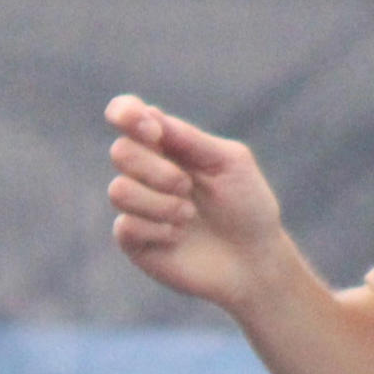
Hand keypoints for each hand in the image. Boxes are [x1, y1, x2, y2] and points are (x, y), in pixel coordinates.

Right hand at [104, 93, 293, 311]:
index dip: (126, 114)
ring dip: (159, 203)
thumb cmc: (247, 205)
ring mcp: (136, 206)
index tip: (153, 132)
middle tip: (186, 186)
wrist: (255, 259)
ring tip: (187, 215)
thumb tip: (150, 114)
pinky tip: (178, 237)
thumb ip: (190, 139)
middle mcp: (145, 172)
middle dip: (156, 170)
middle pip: (120, 152)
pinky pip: (125, 225)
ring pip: (118, 190)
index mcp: (167, 145)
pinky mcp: (133, 240)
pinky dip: (158, 229)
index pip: (127, 115)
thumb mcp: (230, 162)